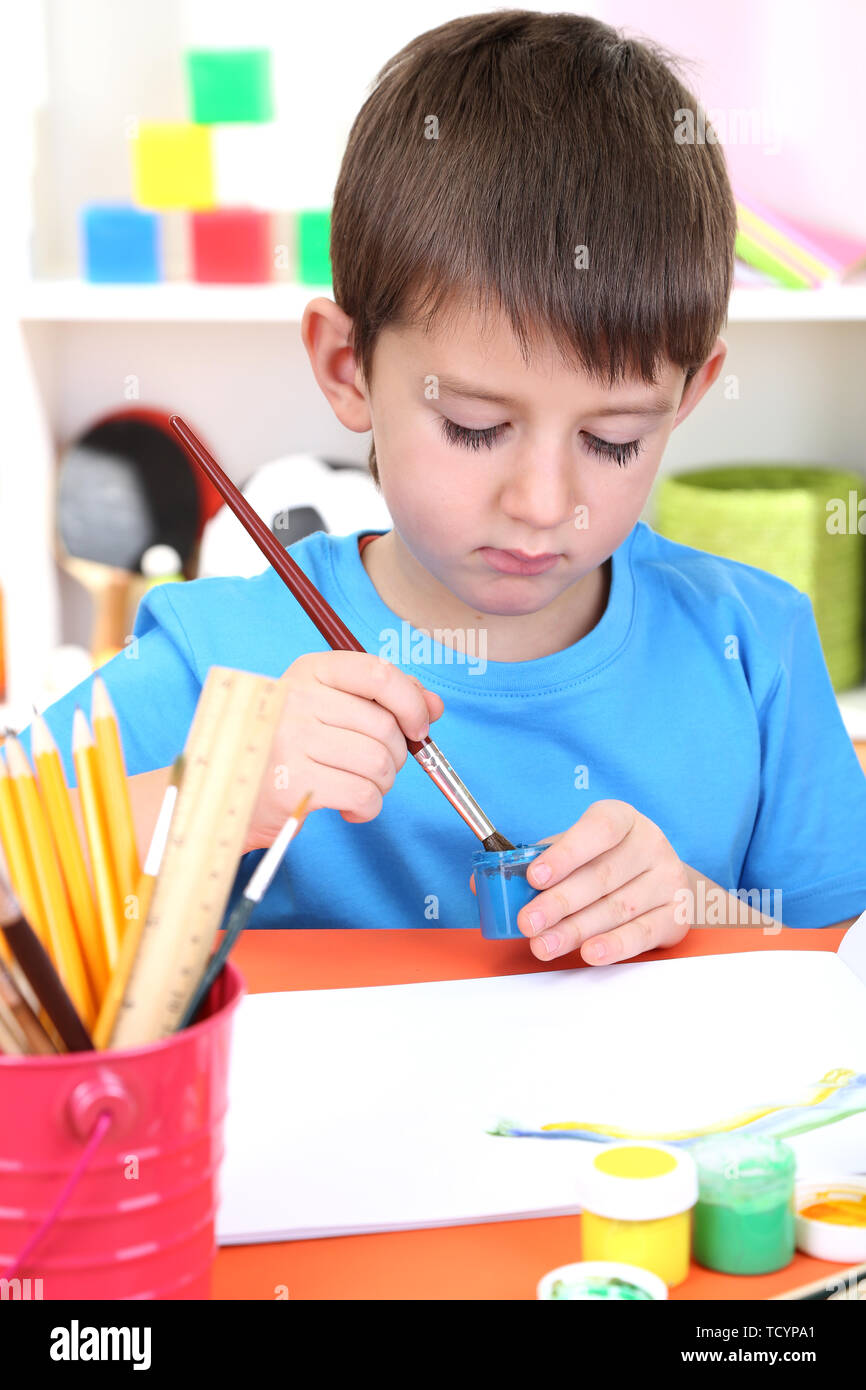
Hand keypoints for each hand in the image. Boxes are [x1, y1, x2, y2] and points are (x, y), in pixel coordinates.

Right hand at [245, 651, 443, 851]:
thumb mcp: (326, 708)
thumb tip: (434, 706)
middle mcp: (296, 699)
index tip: (419, 726)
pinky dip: (367, 807)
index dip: (411, 702)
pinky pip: (363, 795)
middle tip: (377, 768)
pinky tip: (348, 806)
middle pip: (384, 727)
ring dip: (381, 784)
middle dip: (396, 756)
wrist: (226, 792)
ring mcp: (291, 741)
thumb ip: (381, 700)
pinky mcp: (291, 784)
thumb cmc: (286, 749)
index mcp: (308, 671)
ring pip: (378, 763)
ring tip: (358, 786)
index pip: (378, 674)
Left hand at [516, 800, 690, 964]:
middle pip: (602, 876)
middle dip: (560, 902)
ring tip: (544, 944)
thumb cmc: (607, 860)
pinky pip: (643, 933)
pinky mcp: (677, 914)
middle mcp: (650, 844)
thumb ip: (544, 860)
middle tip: (528, 922)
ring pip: (617, 908)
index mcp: (623, 819)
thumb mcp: (579, 848)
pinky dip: (614, 945)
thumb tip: (498, 884)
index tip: (534, 877)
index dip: (566, 854)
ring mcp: (668, 879)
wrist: (659, 879)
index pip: (598, 830)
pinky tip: (589, 952)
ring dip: (576, 930)